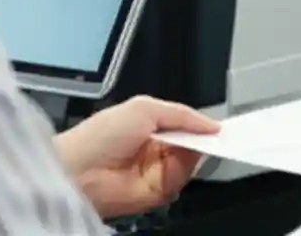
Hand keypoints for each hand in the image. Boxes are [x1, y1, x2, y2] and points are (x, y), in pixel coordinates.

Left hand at [54, 95, 219, 218]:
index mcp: (150, 126)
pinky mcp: (157, 192)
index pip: (185, 126)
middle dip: (204, 138)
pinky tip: (183, 158)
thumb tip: (211, 124)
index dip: (202, 125)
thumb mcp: (144, 108)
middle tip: (216, 133)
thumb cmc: (99, 135)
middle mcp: (154, 149)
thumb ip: (182, 113)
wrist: (79, 170)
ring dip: (195, 152)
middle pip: (192, 144)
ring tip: (194, 142)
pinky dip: (186, 169)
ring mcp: (156, 171)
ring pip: (191, 162)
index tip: (221, 124)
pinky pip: (181, 179)